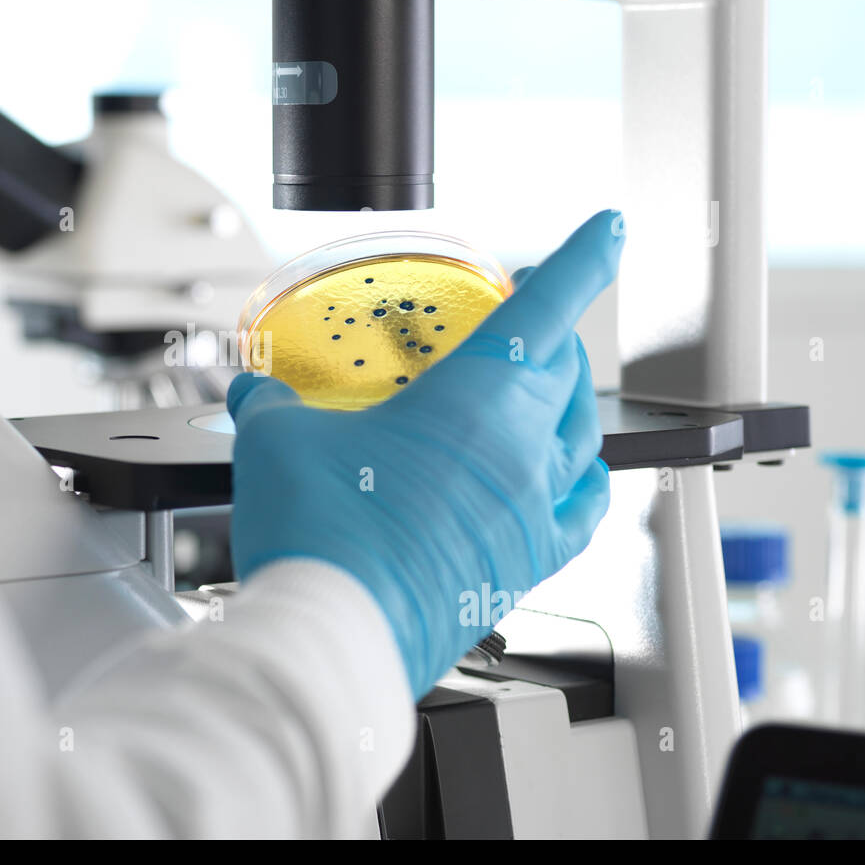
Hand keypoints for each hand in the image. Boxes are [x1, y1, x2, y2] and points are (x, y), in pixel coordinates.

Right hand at [226, 209, 624, 696]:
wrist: (334, 634)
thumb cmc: (319, 536)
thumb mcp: (276, 442)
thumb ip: (270, 406)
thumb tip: (257, 394)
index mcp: (473, 399)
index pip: (547, 308)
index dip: (583, 258)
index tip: (607, 230)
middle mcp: (520, 450)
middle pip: (564, 370)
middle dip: (552, 336)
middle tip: (524, 327)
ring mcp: (531, 510)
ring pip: (582, 435)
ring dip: (566, 400)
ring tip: (542, 394)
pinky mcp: (524, 565)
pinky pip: (581, 511)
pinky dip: (584, 481)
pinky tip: (573, 479)